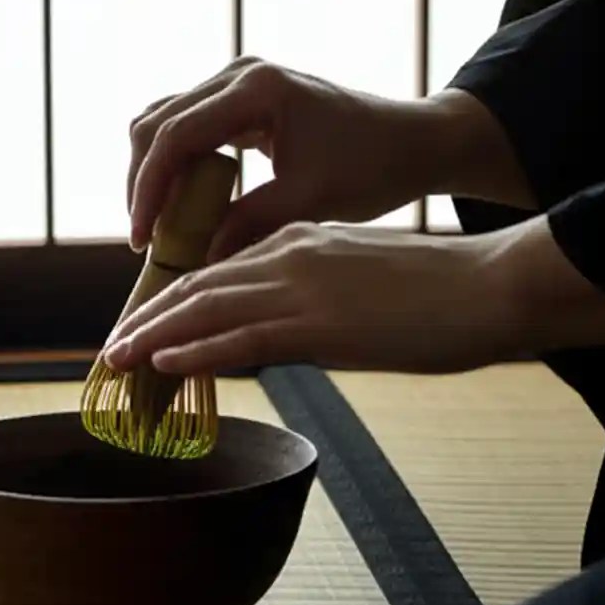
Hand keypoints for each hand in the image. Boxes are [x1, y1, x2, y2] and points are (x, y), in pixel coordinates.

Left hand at [101, 217, 604, 375]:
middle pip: (198, 286)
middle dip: (147, 318)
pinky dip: (194, 350)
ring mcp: (302, 288)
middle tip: (112, 347)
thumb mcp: (362, 283)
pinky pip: (239, 337)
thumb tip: (280, 330)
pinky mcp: (319, 324)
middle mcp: (290, 255)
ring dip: (152, 336)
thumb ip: (314, 296)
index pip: (218, 270)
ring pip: (205, 309)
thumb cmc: (440, 291)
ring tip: (115, 360)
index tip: (144, 325)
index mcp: (301, 240)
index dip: (174, 300)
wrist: (493, 286)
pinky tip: (162, 363)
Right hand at [125, 57, 531, 260]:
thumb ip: (249, 225)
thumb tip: (195, 262)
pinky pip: (185, 127)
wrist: (411, 142)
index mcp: (256, 89)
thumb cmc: (372, 168)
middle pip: (155, 123)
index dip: (149, 190)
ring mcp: (237, 82)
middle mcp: (239, 74)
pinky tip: (179, 209)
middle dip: (142, 183)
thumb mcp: (310, 202)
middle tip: (144, 239)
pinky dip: (174, 166)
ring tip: (157, 228)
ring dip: (153, 174)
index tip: (143, 239)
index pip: (174, 136)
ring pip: (162, 122)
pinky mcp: (240, 99)